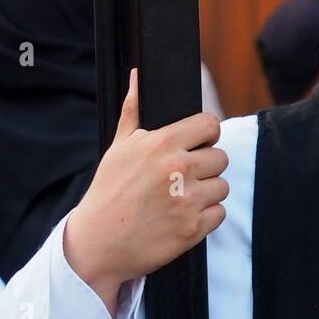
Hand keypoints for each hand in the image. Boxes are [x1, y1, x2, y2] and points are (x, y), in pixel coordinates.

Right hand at [64, 69, 228, 316]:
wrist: (97, 244)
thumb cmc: (108, 191)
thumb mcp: (118, 147)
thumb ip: (133, 109)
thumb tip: (138, 74)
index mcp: (163, 144)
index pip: (210, 125)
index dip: (205, 135)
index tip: (196, 144)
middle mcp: (179, 169)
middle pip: (220, 157)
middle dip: (205, 166)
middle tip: (182, 177)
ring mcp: (187, 200)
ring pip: (222, 186)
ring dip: (206, 192)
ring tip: (180, 198)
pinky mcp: (193, 229)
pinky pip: (219, 213)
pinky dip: (205, 217)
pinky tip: (182, 217)